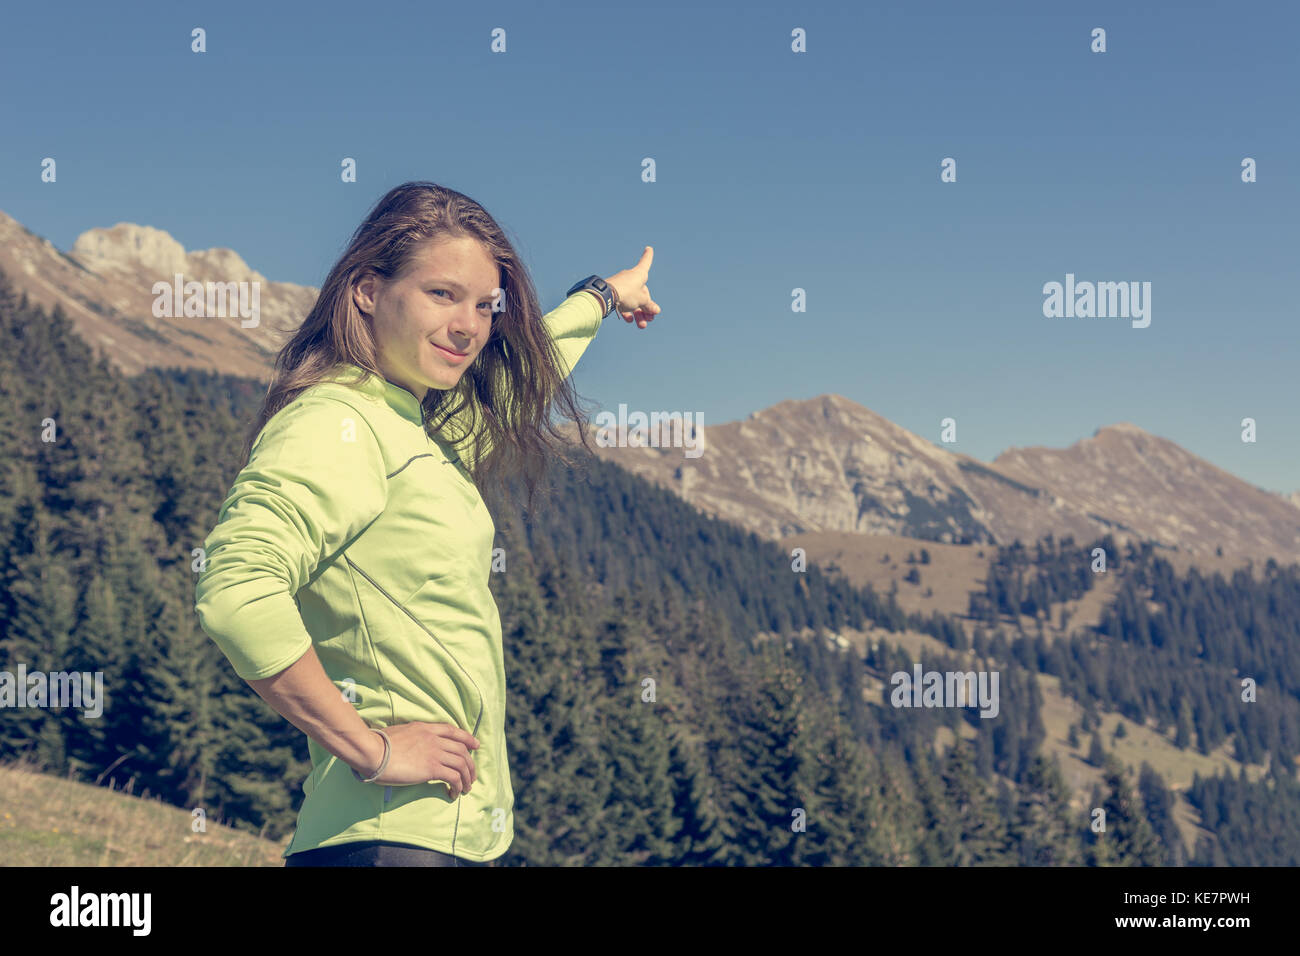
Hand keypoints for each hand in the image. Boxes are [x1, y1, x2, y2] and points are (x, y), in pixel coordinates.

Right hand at [357, 722, 479, 797]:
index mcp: (426, 728)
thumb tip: (414, 745)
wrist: (373, 751)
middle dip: (470, 764)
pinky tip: (453, 793)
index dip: (467, 738)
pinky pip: (454, 778)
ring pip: (462, 764)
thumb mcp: (401, 732)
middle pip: (462, 749)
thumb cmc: (379, 744)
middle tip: (472, 776)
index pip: (453, 731)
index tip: (475, 745)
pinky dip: (457, 787)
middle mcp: (434, 739)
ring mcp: (434, 753)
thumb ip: (413, 736)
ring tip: (466, 788)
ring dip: (467, 778)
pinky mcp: (431, 769)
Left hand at [604, 246, 660, 328]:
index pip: (646, 262)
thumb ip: (649, 305)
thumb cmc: (627, 293)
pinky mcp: (613, 294)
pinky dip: (627, 312)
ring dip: (639, 314)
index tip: (649, 248)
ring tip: (641, 325)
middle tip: (650, 319)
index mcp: (639, 274)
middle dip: (646, 308)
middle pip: (642, 292)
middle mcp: (630, 277)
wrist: (605, 297)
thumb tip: (655, 310)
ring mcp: (621, 285)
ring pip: (633, 300)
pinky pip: (623, 303)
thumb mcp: (642, 301)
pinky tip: (630, 321)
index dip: (648, 256)